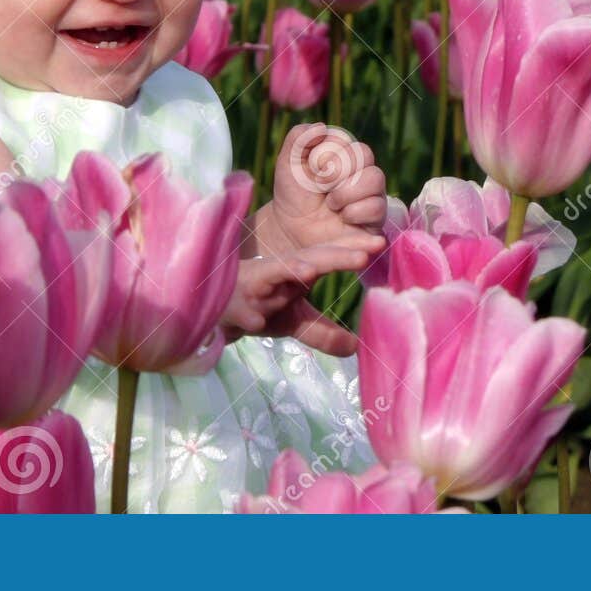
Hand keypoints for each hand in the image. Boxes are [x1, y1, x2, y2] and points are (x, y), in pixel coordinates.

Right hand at [221, 245, 371, 355]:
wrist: (209, 310)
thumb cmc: (255, 308)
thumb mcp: (292, 322)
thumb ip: (323, 333)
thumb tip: (356, 347)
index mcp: (297, 272)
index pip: (329, 256)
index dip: (353, 248)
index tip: (381, 242)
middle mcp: (279, 271)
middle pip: (311, 258)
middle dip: (337, 254)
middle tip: (367, 250)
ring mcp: (256, 284)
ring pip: (277, 271)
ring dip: (294, 269)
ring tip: (312, 271)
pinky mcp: (233, 300)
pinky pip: (245, 301)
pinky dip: (254, 307)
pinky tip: (261, 318)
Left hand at [257, 123, 386, 260]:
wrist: (291, 230)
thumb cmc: (293, 194)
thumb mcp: (288, 162)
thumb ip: (299, 138)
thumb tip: (321, 127)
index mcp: (343, 152)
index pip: (347, 139)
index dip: (328, 154)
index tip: (313, 169)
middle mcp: (361, 169)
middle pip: (365, 154)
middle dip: (337, 171)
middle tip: (321, 186)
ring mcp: (370, 193)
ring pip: (376, 178)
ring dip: (346, 192)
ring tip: (331, 204)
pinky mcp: (375, 217)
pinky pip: (377, 207)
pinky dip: (354, 212)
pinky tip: (342, 217)